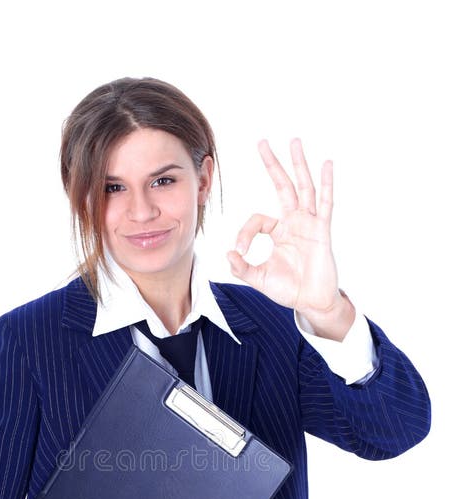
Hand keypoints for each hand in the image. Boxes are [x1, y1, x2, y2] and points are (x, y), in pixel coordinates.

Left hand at [227, 138, 354, 339]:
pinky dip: (326, 184)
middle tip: (262, 142)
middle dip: (273, 165)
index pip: (257, 220)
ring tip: (294, 141)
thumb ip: (242, 269)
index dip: (245, 233)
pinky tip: (326, 164)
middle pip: (282, 186)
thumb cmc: (288, 290)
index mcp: (278, 231)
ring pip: (303, 188)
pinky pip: (325, 204)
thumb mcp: (259, 279)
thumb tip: (229, 254)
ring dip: (298, 165)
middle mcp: (294, 222)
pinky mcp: (322, 231)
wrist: (311, 302)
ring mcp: (309, 224)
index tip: (240, 252)